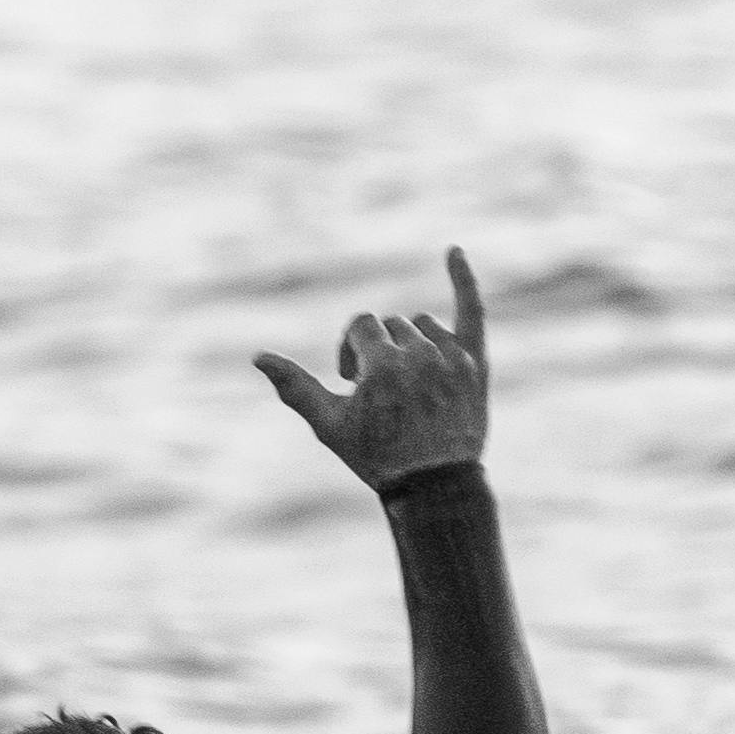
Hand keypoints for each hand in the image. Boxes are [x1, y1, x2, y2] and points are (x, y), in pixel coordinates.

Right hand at [256, 248, 492, 489]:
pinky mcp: (476, 360)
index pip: (361, 325)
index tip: (352, 381)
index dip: (350, 351)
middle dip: (377, 351)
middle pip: (390, 325)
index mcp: (381, 364)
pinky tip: (454, 251)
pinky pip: (471, 309)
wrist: (434, 482)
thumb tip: (258, 356)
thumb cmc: (375, 455)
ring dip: (409, 343)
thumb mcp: (328, 424)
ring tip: (410, 380)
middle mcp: (420, 353)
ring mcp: (452, 355)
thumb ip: (295, 386)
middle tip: (380, 392)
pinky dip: (463, 280)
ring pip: (421, 324)